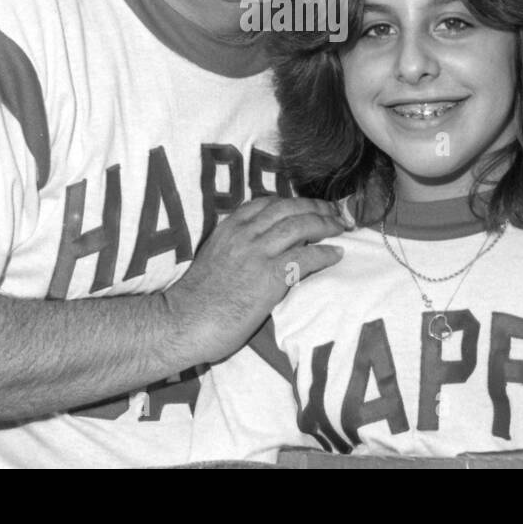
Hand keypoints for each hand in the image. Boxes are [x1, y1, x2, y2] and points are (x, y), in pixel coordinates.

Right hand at [163, 196, 343, 364]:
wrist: (182, 322)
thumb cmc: (196, 299)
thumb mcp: (214, 258)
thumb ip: (236, 247)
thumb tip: (262, 248)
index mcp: (229, 227)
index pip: (267, 202)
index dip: (293, 201)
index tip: (309, 206)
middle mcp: (244, 233)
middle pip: (288, 207)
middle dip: (315, 207)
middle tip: (333, 212)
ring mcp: (256, 253)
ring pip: (300, 225)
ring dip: (325, 224)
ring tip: (341, 228)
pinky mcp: (268, 276)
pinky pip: (305, 256)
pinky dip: (324, 253)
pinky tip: (336, 254)